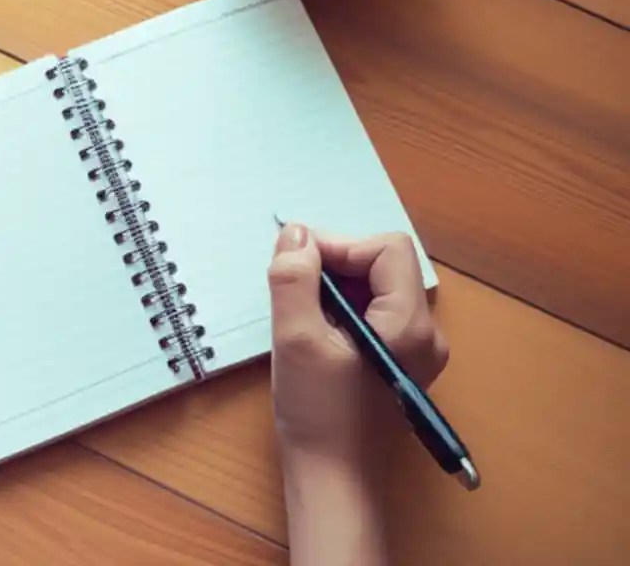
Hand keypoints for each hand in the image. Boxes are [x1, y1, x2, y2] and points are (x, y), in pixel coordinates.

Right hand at [267, 224, 448, 470]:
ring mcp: (414, 351)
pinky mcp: (397, 364)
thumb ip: (294, 281)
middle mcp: (424, 333)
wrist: (334, 482)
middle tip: (292, 289)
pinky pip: (372, 316)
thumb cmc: (319, 416)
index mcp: (410, 324)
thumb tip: (295, 234)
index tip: (297, 264)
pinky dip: (340, 312)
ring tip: (299, 316)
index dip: (339, 246)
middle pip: (382, 267)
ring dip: (333, 290)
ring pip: (374, 290)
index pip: (386, 249)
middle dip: (333, 266)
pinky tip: (312, 335)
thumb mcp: (296, 341)